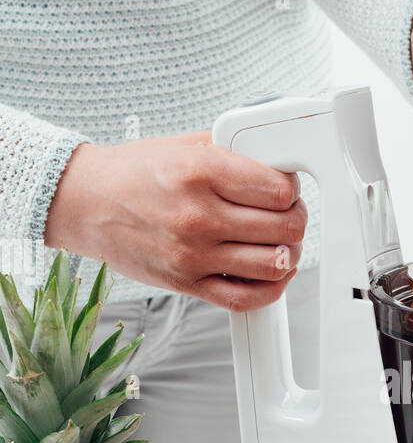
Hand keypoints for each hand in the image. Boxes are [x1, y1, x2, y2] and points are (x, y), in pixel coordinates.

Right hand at [47, 133, 306, 310]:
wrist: (87, 203)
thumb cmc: (135, 173)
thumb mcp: (188, 144)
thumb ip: (235, 154)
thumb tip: (279, 167)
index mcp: (202, 171)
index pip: (279, 190)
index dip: (292, 189)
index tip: (286, 190)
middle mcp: (199, 215)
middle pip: (284, 228)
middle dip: (295, 220)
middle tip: (288, 215)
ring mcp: (194, 254)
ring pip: (274, 264)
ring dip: (289, 254)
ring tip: (282, 243)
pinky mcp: (187, 283)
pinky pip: (246, 298)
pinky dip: (271, 289)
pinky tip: (271, 273)